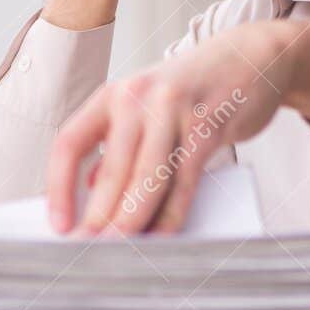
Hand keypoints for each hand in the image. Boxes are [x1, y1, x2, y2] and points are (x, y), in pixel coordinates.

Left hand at [45, 21, 295, 236]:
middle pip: (111, 170)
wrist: (251, 56)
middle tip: (88, 253)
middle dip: (98, 218)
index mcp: (112, 95)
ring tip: (120, 252)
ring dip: (132, 221)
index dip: (58, 187)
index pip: (70, 143)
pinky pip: (184, 181)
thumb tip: (88, 192)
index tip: (58, 225)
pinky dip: (172, 214)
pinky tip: (162, 237)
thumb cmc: (192, 90)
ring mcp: (173, 109)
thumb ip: (118, 144)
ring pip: (147, 179)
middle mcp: (138, 98)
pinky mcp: (208, 126)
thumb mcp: (145, 106)